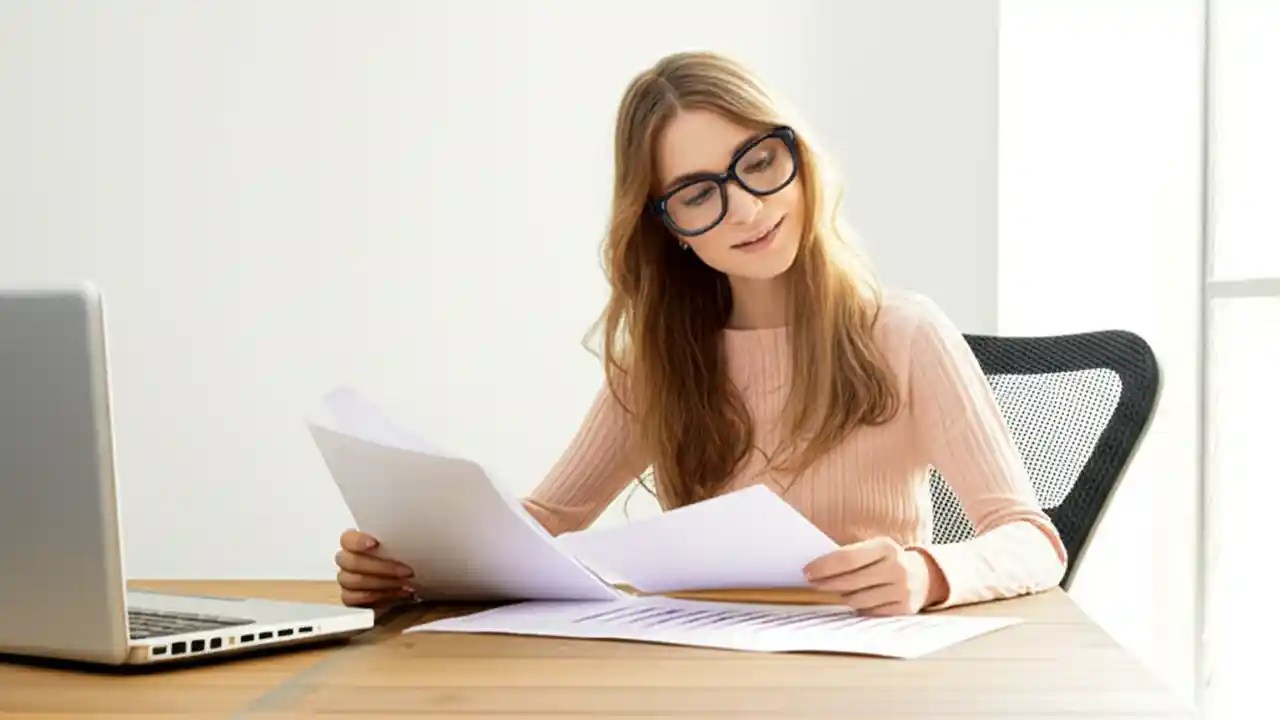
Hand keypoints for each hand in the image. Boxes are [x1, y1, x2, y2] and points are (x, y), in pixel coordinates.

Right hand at [334, 529, 415, 607]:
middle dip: (382, 567)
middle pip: (352, 562)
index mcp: (354, 542)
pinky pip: (353, 599)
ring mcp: (346, 579)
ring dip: (382, 583)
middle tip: (406, 571)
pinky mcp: (349, 597)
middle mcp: (346, 560)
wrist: (406, 580)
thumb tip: (408, 538)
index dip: (359, 541)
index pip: (347, 539)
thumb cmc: (401, 559)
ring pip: (354, 581)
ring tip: (404, 583)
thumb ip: (397, 542)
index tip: (375, 543)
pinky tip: (395, 593)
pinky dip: (376, 597)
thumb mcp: (402, 546)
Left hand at [803, 537, 946, 614]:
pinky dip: (860, 607)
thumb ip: (851, 556)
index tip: (807, 571)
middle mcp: (896, 568)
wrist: (925, 576)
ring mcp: (902, 590)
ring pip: (858, 600)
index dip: (823, 567)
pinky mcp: (904, 608)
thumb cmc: (888, 560)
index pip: (846, 559)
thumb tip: (816, 570)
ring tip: (840, 591)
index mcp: (885, 547)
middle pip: (850, 581)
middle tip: (813, 584)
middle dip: (826, 584)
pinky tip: (858, 600)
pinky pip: (870, 612)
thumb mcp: (874, 549)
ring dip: (844, 596)